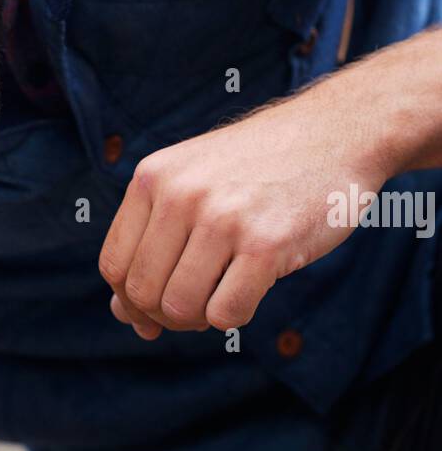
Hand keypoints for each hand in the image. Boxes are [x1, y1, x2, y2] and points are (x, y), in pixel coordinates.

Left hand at [98, 88, 386, 336]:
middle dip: (164, 316)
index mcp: (152, 178)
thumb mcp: (192, 182)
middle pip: (143, 293)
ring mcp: (223, 218)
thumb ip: (152, 240)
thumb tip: (120, 313)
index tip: (153, 311)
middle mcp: (181, 194)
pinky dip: (235, 316)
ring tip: (223, 297)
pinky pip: (226, 314)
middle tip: (195, 309)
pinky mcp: (266, 244)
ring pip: (181, 309)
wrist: (336, 130)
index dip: (129, 301)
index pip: (114, 265)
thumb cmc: (260, 166)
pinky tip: (251, 290)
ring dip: (200, 319)